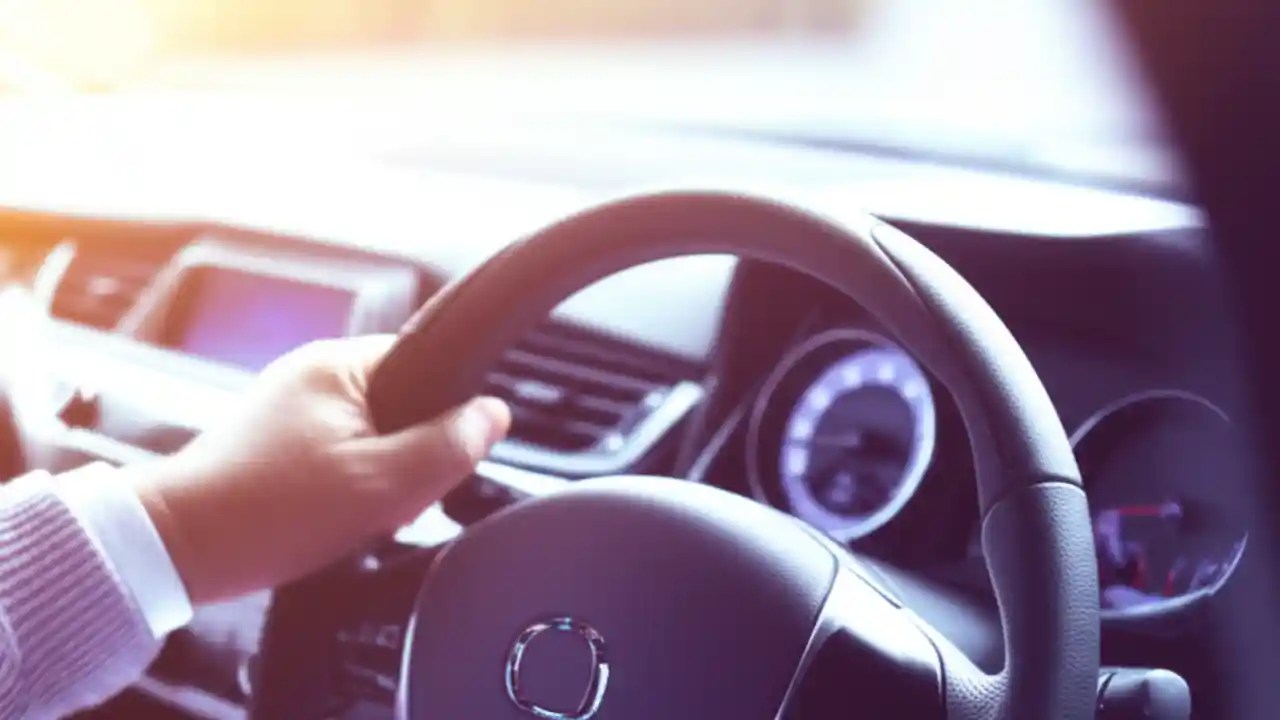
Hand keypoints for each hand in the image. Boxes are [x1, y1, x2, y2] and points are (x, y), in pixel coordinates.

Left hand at [128, 336, 509, 604]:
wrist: (175, 549)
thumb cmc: (267, 512)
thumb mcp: (379, 486)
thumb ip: (446, 448)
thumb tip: (494, 415)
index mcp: (338, 364)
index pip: (429, 364)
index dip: (444, 416)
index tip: (434, 459)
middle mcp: (312, 373)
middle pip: (404, 405)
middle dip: (409, 457)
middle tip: (389, 498)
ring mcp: (290, 408)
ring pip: (374, 436)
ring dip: (379, 477)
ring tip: (353, 512)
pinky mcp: (275, 443)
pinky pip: (341, 455)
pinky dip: (348, 488)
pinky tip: (331, 518)